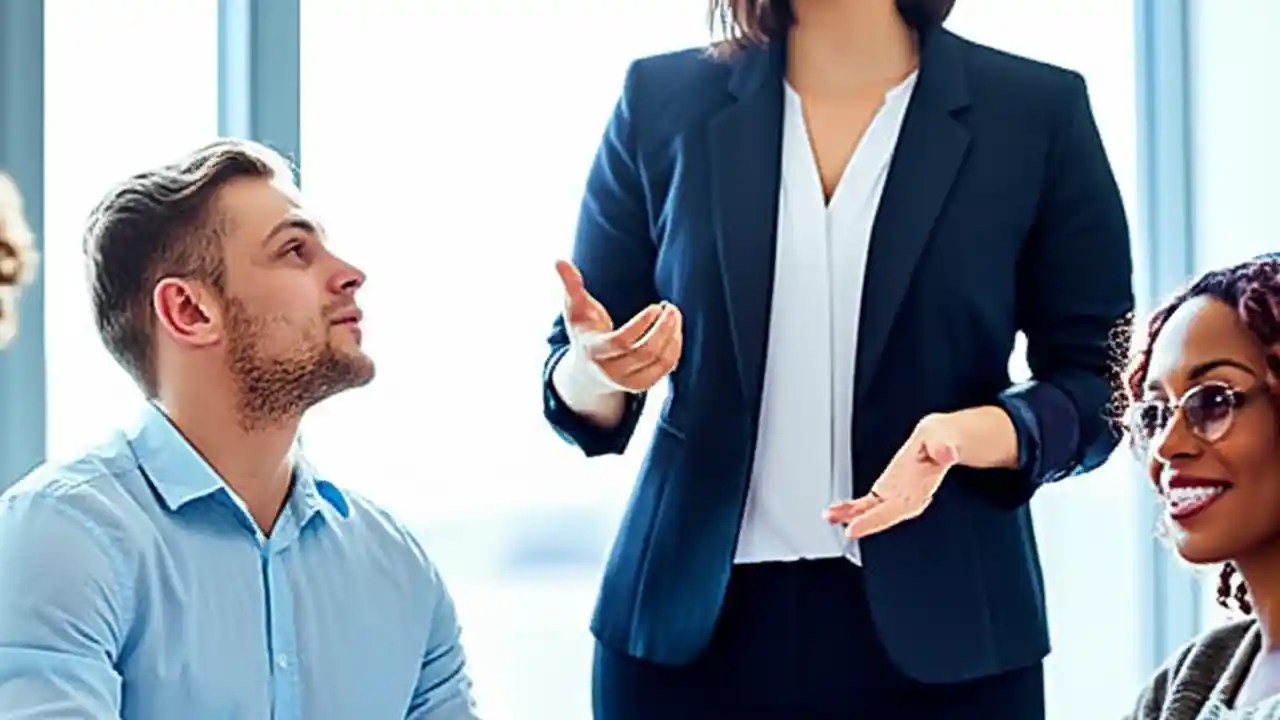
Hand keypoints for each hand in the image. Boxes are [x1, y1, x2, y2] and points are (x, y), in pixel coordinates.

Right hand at [555, 259, 682, 392]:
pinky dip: (674, 348)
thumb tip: (559, 261)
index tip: (656, 306)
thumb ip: (570, 285)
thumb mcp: (575, 310)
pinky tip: (674, 331)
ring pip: (659, 361)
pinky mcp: (642, 386)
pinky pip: (666, 368)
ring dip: (672, 337)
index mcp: (594, 350)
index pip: (622, 342)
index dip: (642, 324)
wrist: (586, 370)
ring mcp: (627, 382)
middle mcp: (610, 370)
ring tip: (673, 315)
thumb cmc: (584, 331)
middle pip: (645, 352)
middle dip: (663, 329)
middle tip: (671, 308)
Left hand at [825, 414, 960, 538]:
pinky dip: (852, 507)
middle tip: (840, 527)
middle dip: (861, 523)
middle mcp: (907, 498)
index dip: (873, 520)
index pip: (894, 510)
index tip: (854, 528)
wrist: (944, 441)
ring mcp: (896, 497)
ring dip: (850, 516)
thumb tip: (946, 453)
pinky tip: (836, 510)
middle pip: (881, 515)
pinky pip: (868, 503)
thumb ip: (943, 448)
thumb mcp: (944, 439)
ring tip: (830, 516)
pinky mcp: (887, 491)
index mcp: (920, 490)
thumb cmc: (943, 441)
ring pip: (871, 511)